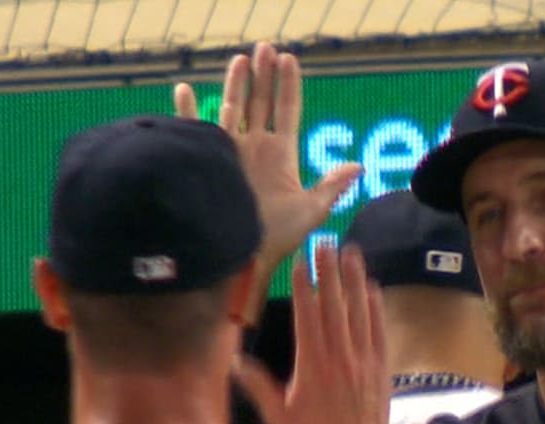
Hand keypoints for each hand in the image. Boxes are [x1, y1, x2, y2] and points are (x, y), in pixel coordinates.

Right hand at [173, 42, 361, 274]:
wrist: (243, 257)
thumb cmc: (277, 239)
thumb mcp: (311, 211)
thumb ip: (331, 186)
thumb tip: (359, 166)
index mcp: (281, 154)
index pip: (287, 110)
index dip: (289, 85)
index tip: (290, 59)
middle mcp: (256, 148)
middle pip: (261, 101)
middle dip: (263, 74)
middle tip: (266, 47)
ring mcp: (231, 152)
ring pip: (232, 107)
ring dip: (236, 83)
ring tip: (241, 58)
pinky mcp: (209, 160)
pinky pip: (197, 129)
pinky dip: (188, 110)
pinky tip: (184, 90)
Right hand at [233, 242, 407, 423]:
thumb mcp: (279, 419)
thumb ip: (258, 387)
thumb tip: (235, 360)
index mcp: (313, 367)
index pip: (308, 316)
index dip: (304, 286)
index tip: (301, 262)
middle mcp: (340, 358)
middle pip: (334, 305)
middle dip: (329, 271)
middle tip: (326, 242)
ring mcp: (364, 361)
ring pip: (359, 312)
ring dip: (355, 280)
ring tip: (351, 252)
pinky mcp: (381, 369)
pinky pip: (379, 331)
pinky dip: (376, 308)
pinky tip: (373, 288)